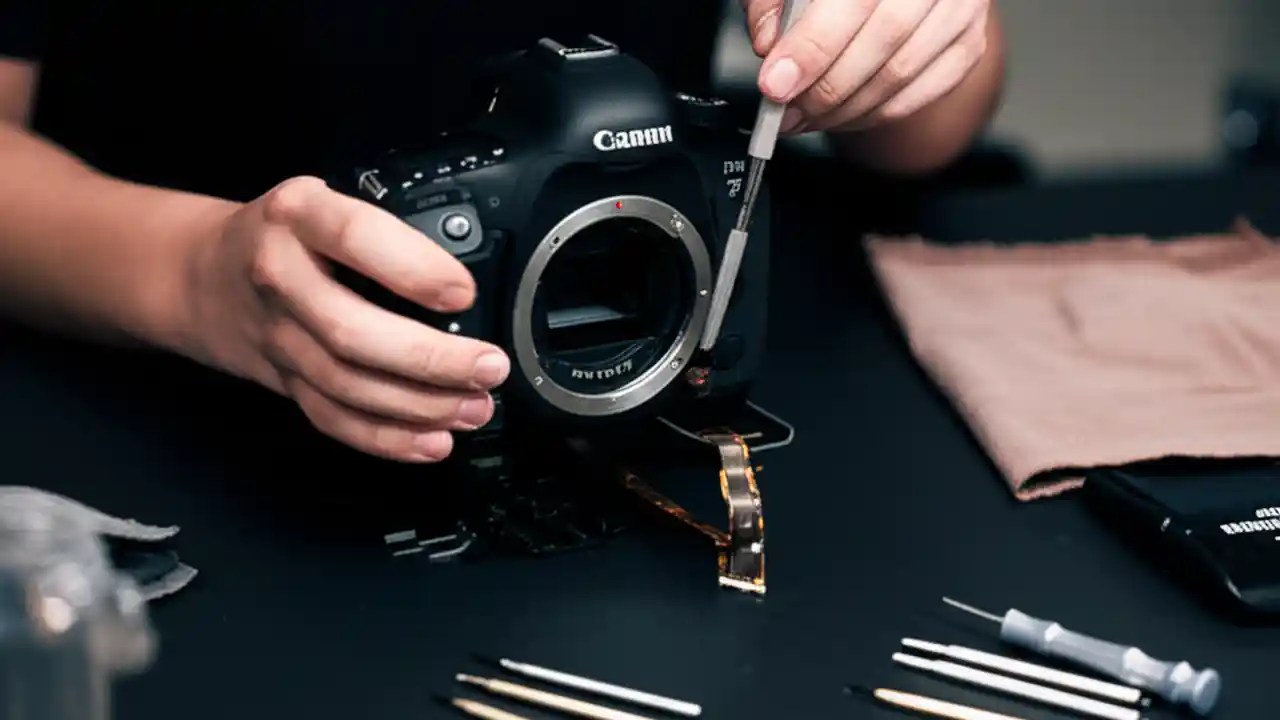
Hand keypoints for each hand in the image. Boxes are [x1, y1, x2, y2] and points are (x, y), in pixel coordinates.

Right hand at [185, 176, 508, 462]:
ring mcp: (277, 336)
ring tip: (475, 406)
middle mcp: (279, 275)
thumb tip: (471, 281)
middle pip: (352, 331)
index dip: (413, 269)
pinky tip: (433, 441)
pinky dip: (387, 439)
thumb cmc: (288, 235)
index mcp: (299, 215)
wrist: (204, 274)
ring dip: (421, 405)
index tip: (464, 293)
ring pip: (347, 385)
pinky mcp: (283, 381)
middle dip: (431, 359)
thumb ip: (385, 231)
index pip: (356, 237)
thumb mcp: (328, 201)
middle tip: (488, 367)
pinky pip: (334, 419)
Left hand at [743, 0, 991, 133]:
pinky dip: (871, 114)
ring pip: (900, 75)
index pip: (857, 0)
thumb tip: (770, 45)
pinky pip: (918, 95)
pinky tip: (840, 115)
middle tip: (785, 112)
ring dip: (844, 110)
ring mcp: (960, 8)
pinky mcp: (969, 44)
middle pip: (884, 39)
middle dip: (824, 88)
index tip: (776, 83)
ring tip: (804, 118)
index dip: (813, 47)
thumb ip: (774, 4)